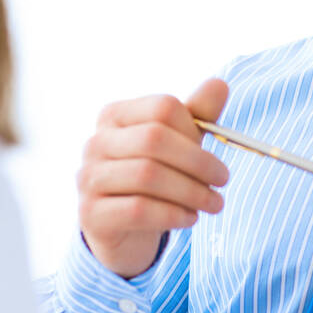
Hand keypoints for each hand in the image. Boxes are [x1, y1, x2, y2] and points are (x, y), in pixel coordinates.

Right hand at [77, 78, 230, 278]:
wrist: (122, 228)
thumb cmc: (154, 176)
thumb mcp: (178, 144)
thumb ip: (198, 115)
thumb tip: (220, 84)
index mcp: (115, 115)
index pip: (162, 108)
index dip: (195, 129)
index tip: (212, 150)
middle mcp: (96, 142)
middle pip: (154, 139)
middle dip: (198, 162)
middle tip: (223, 180)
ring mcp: (89, 177)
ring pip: (147, 176)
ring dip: (191, 192)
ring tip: (214, 203)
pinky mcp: (91, 214)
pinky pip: (138, 209)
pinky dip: (173, 214)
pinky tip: (190, 218)